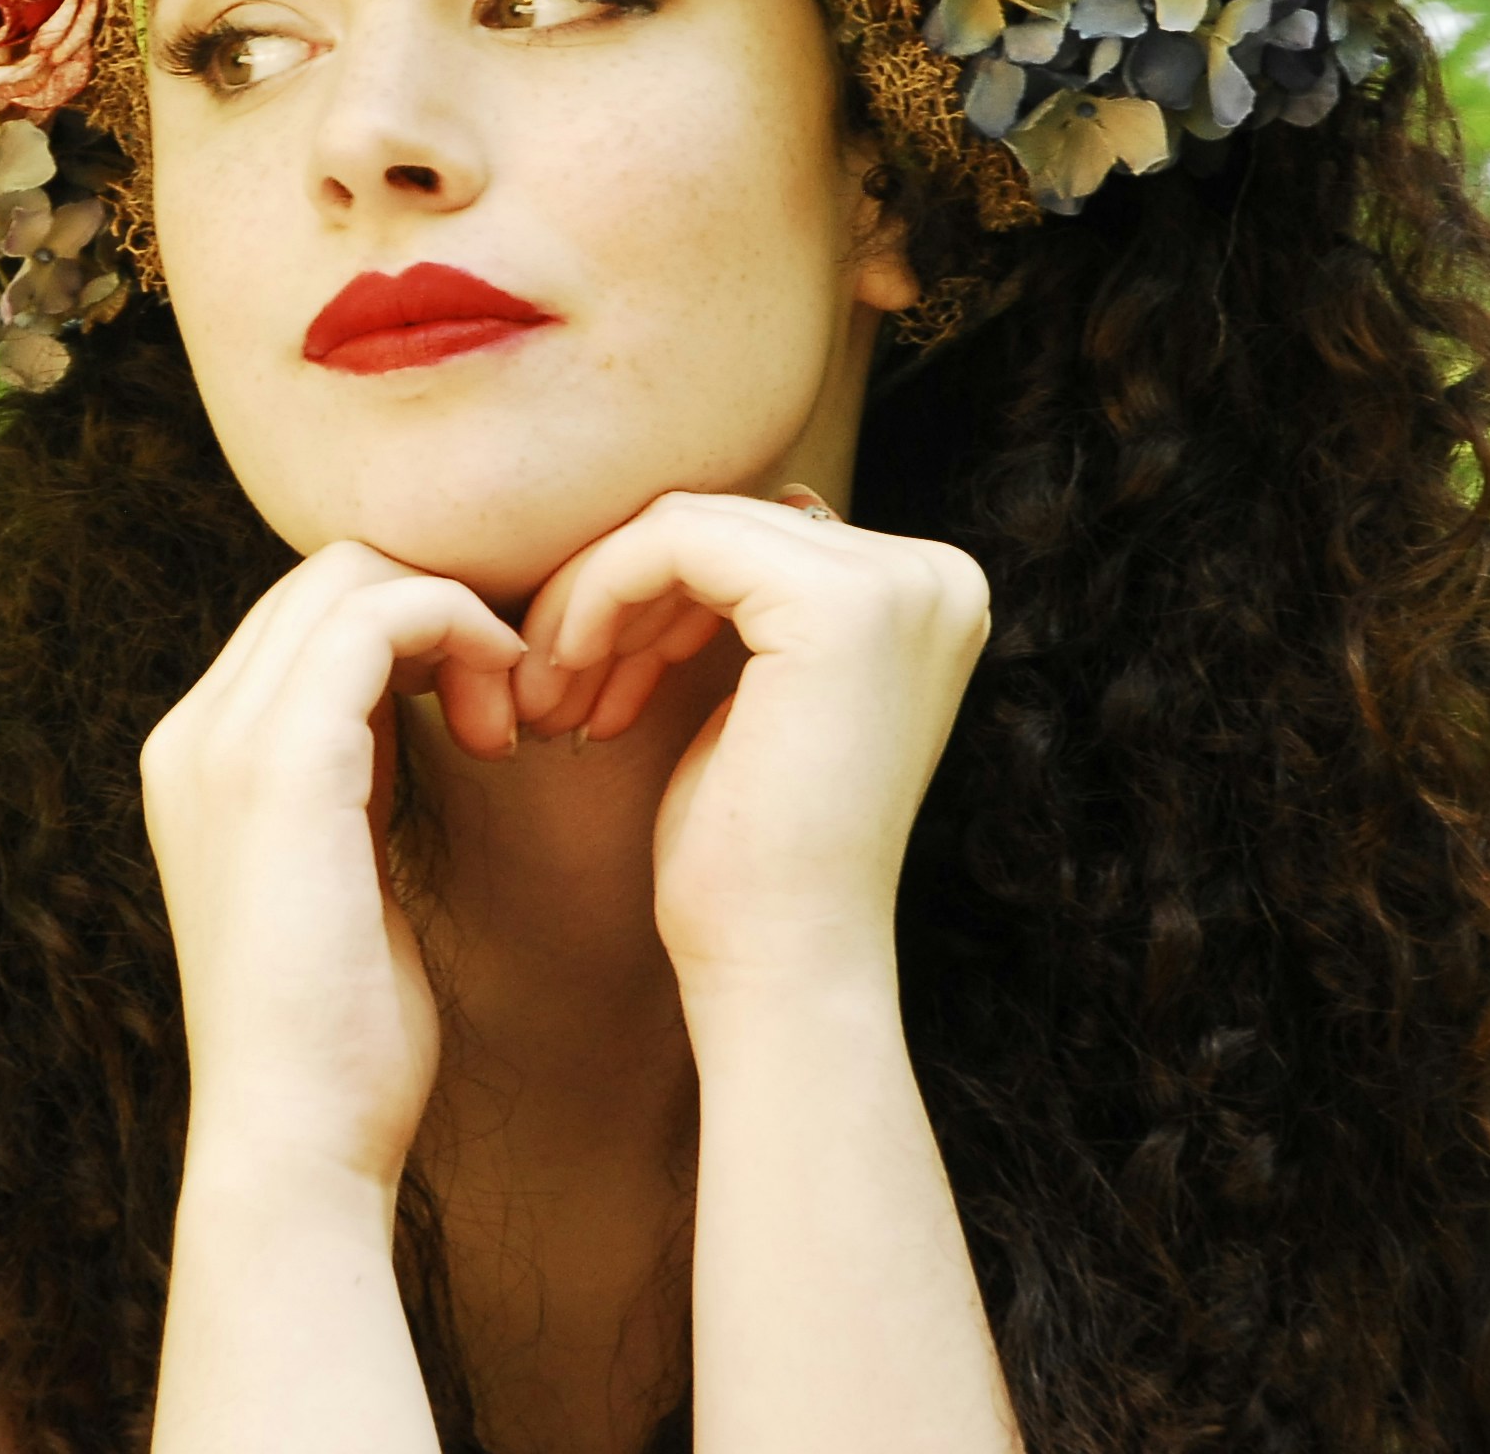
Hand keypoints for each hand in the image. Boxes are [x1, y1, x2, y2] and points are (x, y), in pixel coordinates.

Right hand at [141, 541, 524, 1196]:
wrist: (294, 1137)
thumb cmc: (341, 1032)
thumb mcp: (342, 867)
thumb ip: (353, 773)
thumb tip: (414, 695)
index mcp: (198, 754)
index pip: (306, 614)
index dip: (411, 629)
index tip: (488, 709)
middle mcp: (193, 730)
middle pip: (328, 575)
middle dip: (438, 612)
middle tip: (510, 708)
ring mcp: (224, 739)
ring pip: (354, 575)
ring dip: (459, 621)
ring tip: (511, 719)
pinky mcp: (282, 761)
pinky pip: (381, 616)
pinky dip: (462, 635)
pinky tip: (506, 719)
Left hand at [513, 491, 988, 996]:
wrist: (781, 964)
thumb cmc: (753, 860)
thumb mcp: (759, 700)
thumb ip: (753, 607)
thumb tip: (693, 525)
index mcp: (929, 593)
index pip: (755, 538)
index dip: (652, 598)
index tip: (587, 683)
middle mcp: (934, 575)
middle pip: (721, 526)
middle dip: (618, 602)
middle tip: (555, 692)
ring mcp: (895, 584)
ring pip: (687, 527)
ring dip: (597, 607)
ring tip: (556, 699)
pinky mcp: (837, 603)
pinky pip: (672, 542)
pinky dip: (597, 598)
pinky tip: (571, 682)